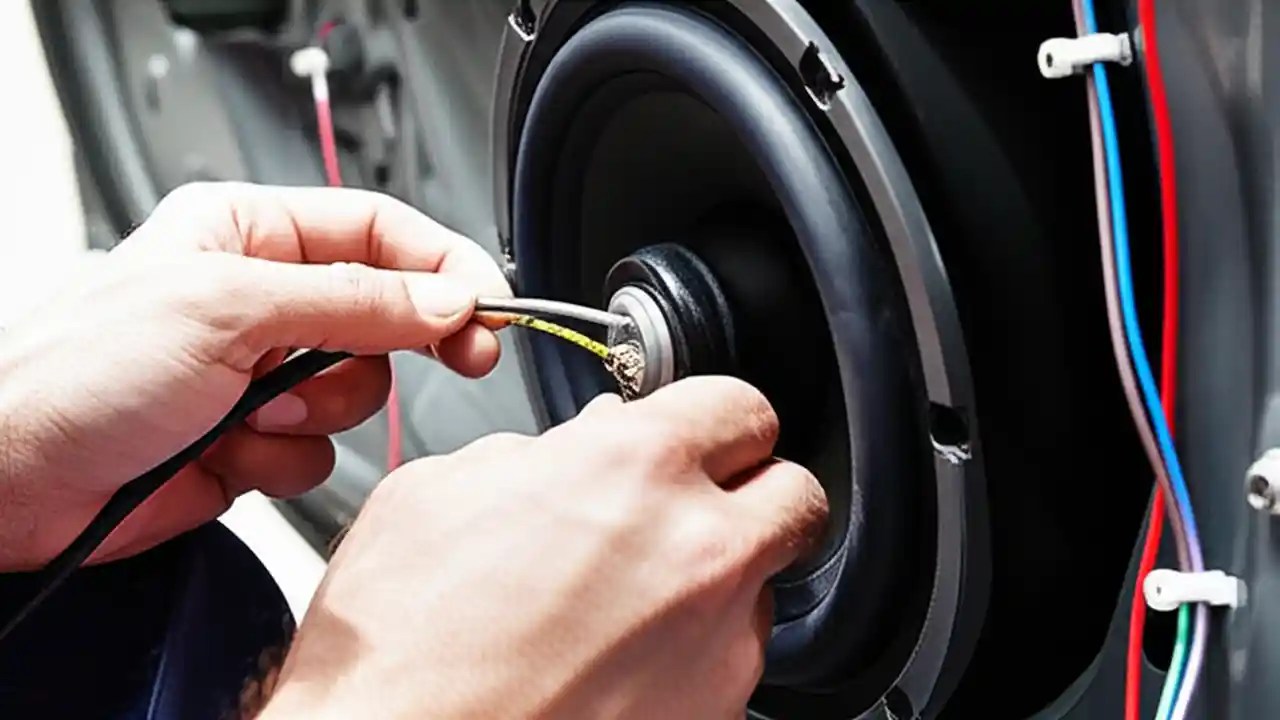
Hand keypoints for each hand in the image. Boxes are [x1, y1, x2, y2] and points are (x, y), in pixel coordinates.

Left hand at [0, 182, 509, 569]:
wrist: (8, 481)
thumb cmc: (75, 372)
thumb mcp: (227, 308)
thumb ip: (353, 300)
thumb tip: (445, 297)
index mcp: (248, 234)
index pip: (379, 231)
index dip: (444, 265)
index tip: (488, 306)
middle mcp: (262, 299)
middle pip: (387, 313)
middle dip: (391, 346)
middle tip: (456, 357)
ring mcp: (261, 372)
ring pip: (361, 390)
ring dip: (319, 409)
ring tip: (251, 409)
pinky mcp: (255, 438)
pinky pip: (323, 449)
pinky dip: (285, 457)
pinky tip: (229, 449)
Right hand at [258, 377, 827, 719]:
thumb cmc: (403, 649)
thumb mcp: (439, 494)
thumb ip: (536, 451)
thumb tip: (586, 440)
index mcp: (634, 468)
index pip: (739, 406)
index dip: (712, 418)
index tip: (694, 435)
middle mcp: (698, 552)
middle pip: (794, 492)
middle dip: (750, 492)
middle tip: (691, 508)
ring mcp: (719, 646)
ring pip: (763, 586)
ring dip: (714, 580)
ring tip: (627, 603)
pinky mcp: (716, 715)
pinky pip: (730, 663)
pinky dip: (691, 654)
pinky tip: (618, 661)